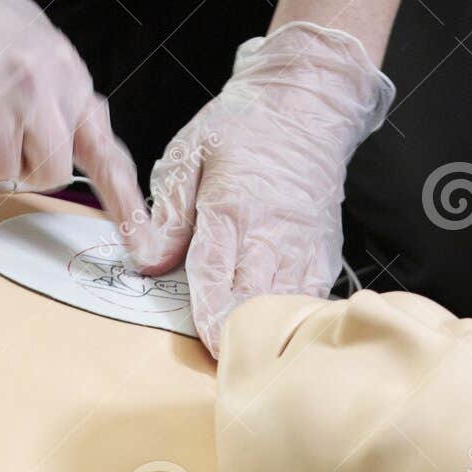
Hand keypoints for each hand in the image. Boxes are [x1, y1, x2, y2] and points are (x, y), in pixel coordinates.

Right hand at [0, 0, 144, 222]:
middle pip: (46, 172)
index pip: (104, 149)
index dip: (124, 201)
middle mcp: (36, 83)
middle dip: (25, 168)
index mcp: (67, 74)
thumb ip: (63, 98)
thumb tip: (85, 144)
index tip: (142, 243)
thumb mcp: (41, 49)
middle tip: (5, 134)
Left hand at [126, 22, 393, 354]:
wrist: (306, 106)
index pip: (217, 271)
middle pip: (255, 296)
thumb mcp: (188, 154)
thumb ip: (168, 212)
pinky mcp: (324, 251)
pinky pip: (311, 294)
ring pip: (288, 301)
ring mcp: (304, 244)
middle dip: (239, 333)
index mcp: (232, 206)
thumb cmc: (243, 128)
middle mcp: (273, 231)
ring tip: (251, 358)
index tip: (210, 346)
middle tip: (223, 365)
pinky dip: (295, 316)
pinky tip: (280, 333)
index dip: (212, 312)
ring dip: (268, 330)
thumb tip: (147, 259)